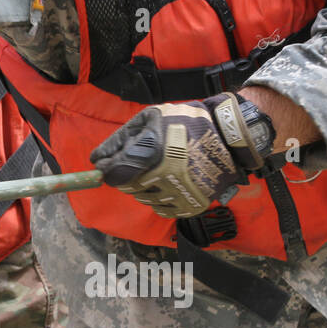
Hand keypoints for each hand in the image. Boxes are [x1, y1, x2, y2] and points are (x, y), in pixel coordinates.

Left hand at [90, 92, 273, 217]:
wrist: (229, 138)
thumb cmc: (185, 123)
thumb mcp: (151, 118)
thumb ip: (121, 138)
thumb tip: (97, 159)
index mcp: (153, 154)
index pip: (114, 173)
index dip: (106, 169)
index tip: (103, 165)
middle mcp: (165, 177)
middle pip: (128, 188)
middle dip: (125, 176)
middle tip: (135, 164)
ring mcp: (180, 194)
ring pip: (144, 199)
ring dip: (143, 187)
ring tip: (156, 170)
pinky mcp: (191, 205)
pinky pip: (163, 209)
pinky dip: (160, 199)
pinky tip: (167, 183)